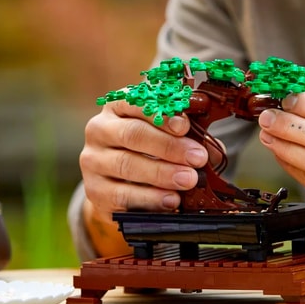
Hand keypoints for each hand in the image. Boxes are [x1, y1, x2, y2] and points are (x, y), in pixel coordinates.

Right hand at [79, 100, 210, 255]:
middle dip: (169, 146)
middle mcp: (99, 130)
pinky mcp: (94, 190)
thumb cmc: (147, 148)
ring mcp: (93, 160)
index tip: (185, 126)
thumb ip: (186, 135)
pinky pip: (122, 195)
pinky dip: (150, 199)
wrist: (117, 181)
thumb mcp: (164, 133)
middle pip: (133, 134)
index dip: (162, 115)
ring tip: (189, 180)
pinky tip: (171, 200)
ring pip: (127, 165)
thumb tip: (212, 151)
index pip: (136, 103)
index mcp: (117, 106)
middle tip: (197, 158)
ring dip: (162, 173)